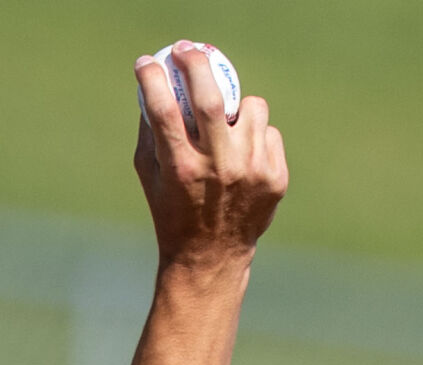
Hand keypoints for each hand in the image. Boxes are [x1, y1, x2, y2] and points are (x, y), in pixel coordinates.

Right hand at [134, 42, 288, 268]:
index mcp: (181, 169)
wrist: (210, 255)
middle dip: (195, 65)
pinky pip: (269, 132)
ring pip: (252, 108)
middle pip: (209, 98)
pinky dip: (255, 136)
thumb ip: (150, 134)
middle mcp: (217, 168)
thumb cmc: (172, 211)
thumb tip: (153, 87)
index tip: (147, 61)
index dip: (154, 80)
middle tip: (187, 50)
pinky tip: (242, 160)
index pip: (164, 111)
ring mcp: (251, 171)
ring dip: (238, 108)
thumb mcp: (151, 178)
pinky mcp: (275, 176)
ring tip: (227, 129)